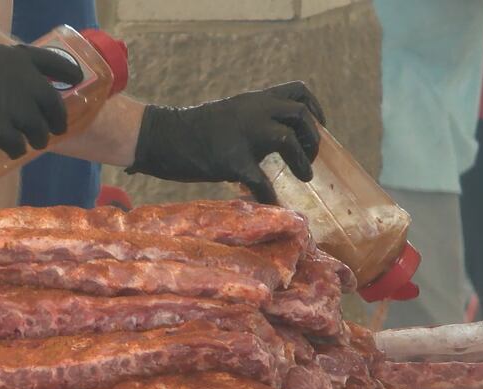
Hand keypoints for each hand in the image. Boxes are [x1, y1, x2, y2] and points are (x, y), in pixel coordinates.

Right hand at [0, 38, 83, 158]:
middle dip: (57, 120)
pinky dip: (16, 151)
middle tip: (56, 129)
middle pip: (54, 106)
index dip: (70, 74)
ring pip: (39, 131)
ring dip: (38, 140)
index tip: (76, 81)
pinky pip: (17, 146)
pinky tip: (13, 154)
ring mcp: (15, 108)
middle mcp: (26, 83)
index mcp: (21, 59)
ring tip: (34, 145)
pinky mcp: (0, 130)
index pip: (57, 64)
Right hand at [125, 81, 326, 203]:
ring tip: (305, 177)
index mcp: (254, 101)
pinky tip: (271, 203)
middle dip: (313, 138)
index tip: (318, 126)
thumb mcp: (231, 114)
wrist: (163, 136)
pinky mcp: (232, 161)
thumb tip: (274, 139)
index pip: (298, 92)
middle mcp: (253, 112)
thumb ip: (254, 120)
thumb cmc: (194, 130)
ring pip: (288, 140)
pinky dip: (269, 195)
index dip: (315, 109)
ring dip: (302, 162)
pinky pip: (261, 182)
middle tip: (310, 158)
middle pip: (300, 115)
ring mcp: (244, 135)